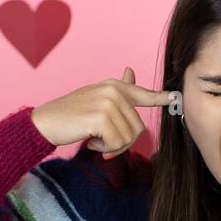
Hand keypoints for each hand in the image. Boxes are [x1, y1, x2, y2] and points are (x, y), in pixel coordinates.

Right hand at [31, 67, 175, 158]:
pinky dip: (103, 149)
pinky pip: (116, 144)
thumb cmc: (71, 115)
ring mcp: (108, 103)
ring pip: (128, 139)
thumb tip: (130, 71)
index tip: (175, 97)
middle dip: (122, 142)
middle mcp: (114, 91)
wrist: (45, 122)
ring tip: (93, 137)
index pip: (143, 93)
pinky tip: (89, 140)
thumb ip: (116, 90)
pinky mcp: (101, 118)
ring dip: (111, 146)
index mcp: (115, 86)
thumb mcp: (95, 98)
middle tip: (102, 141)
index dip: (161, 98)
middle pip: (138, 128)